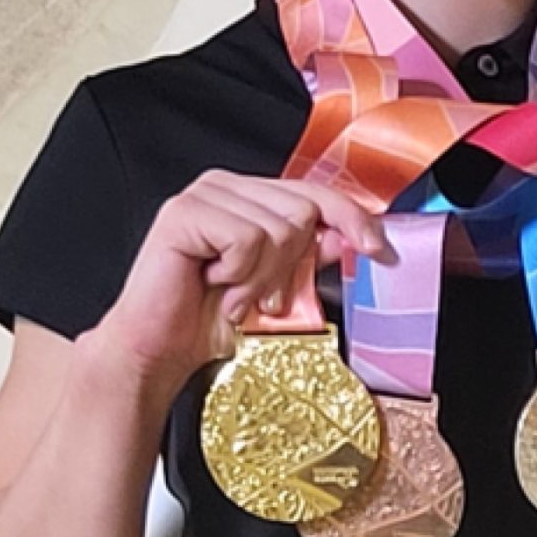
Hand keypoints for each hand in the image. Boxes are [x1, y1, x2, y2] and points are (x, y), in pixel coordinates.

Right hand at [89, 172, 386, 391]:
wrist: (159, 349)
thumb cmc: (208, 318)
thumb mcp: (277, 285)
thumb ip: (308, 255)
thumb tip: (350, 237)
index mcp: (249, 196)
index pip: (316, 192)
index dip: (352, 219)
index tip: (377, 249)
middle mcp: (226, 187)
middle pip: (304, 209)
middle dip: (289, 265)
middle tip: (258, 295)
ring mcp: (203, 195)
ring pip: (280, 226)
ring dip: (261, 276)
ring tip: (231, 293)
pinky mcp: (184, 212)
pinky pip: (248, 238)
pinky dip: (239, 273)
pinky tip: (213, 285)